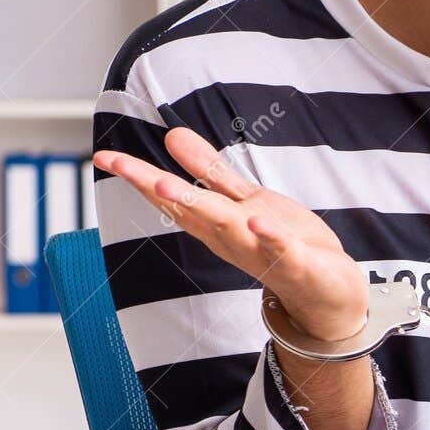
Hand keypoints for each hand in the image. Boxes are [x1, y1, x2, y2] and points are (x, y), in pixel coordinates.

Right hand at [92, 127, 367, 341]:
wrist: (327, 293)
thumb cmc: (282, 243)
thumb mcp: (243, 201)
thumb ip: (209, 171)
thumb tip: (172, 135)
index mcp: (215, 222)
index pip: (172, 197)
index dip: (138, 176)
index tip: (102, 155)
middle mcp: (230, 237)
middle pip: (189, 209)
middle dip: (156, 187)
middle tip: (119, 166)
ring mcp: (260, 250)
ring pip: (226, 227)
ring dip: (198, 207)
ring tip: (166, 185)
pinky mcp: (296, 261)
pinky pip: (281, 249)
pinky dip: (269, 237)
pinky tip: (257, 222)